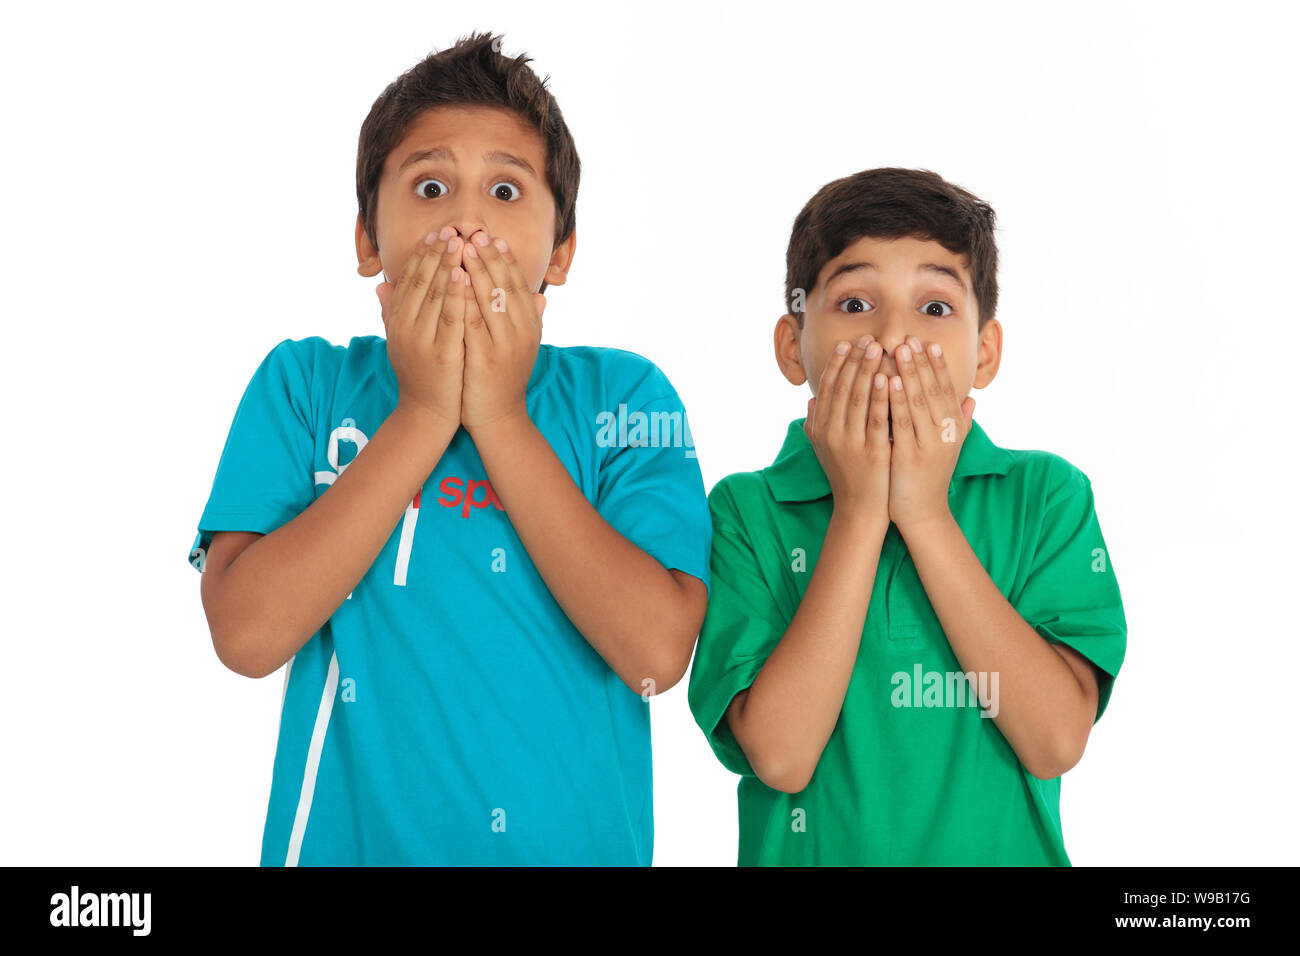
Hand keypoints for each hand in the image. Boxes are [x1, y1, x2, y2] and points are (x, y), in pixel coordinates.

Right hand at [376, 229, 465, 427]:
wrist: (425, 414)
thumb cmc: (420, 375)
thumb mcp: (401, 340)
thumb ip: (392, 312)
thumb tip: (380, 285)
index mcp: (396, 321)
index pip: (409, 278)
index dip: (423, 254)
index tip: (436, 233)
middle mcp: (404, 327)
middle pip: (420, 280)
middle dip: (437, 252)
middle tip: (451, 228)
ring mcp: (421, 340)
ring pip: (434, 294)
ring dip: (447, 264)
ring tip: (460, 241)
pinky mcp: (440, 353)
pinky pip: (449, 318)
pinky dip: (455, 294)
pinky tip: (464, 274)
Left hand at [457, 229, 546, 434]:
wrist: (499, 418)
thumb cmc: (503, 379)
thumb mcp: (521, 346)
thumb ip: (531, 319)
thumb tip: (542, 296)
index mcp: (531, 325)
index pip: (519, 283)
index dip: (505, 259)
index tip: (491, 237)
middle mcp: (523, 331)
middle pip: (506, 284)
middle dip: (488, 256)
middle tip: (473, 232)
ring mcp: (506, 344)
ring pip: (492, 297)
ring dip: (476, 269)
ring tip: (461, 246)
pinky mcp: (486, 356)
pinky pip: (474, 319)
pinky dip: (465, 297)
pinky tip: (454, 279)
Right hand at [803, 335, 890, 527]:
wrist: (860, 509)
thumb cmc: (845, 476)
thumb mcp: (823, 449)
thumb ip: (815, 423)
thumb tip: (811, 399)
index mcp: (820, 429)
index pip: (828, 389)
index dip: (837, 364)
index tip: (848, 344)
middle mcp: (831, 433)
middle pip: (842, 388)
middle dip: (854, 361)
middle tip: (866, 338)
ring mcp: (850, 443)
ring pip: (857, 398)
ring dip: (867, 370)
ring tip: (878, 348)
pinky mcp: (871, 451)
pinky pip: (876, 418)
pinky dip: (881, 396)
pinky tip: (888, 377)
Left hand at [886, 335, 975, 531]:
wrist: (923, 513)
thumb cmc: (930, 478)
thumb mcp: (950, 448)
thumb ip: (962, 422)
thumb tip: (972, 399)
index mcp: (953, 429)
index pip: (946, 390)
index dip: (937, 366)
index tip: (928, 344)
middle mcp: (945, 434)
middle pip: (933, 390)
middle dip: (920, 362)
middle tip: (910, 338)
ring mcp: (929, 444)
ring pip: (918, 401)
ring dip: (908, 373)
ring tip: (898, 349)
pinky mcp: (909, 455)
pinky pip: (901, 422)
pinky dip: (895, 399)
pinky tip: (887, 381)